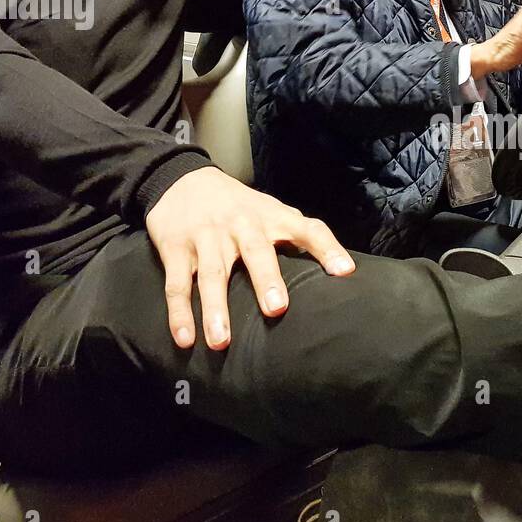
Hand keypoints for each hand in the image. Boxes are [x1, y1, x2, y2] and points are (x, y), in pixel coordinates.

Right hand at [145, 166, 354, 349]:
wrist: (181, 179)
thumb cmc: (238, 205)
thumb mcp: (271, 211)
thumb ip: (297, 235)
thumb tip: (337, 270)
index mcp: (271, 217)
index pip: (307, 229)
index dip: (327, 248)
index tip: (344, 271)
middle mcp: (241, 226)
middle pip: (256, 252)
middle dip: (266, 280)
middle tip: (276, 310)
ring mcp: (207, 238)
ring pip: (212, 275)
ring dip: (216, 309)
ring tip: (221, 342)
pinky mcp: (176, 249)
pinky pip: (177, 284)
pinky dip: (179, 313)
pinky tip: (185, 339)